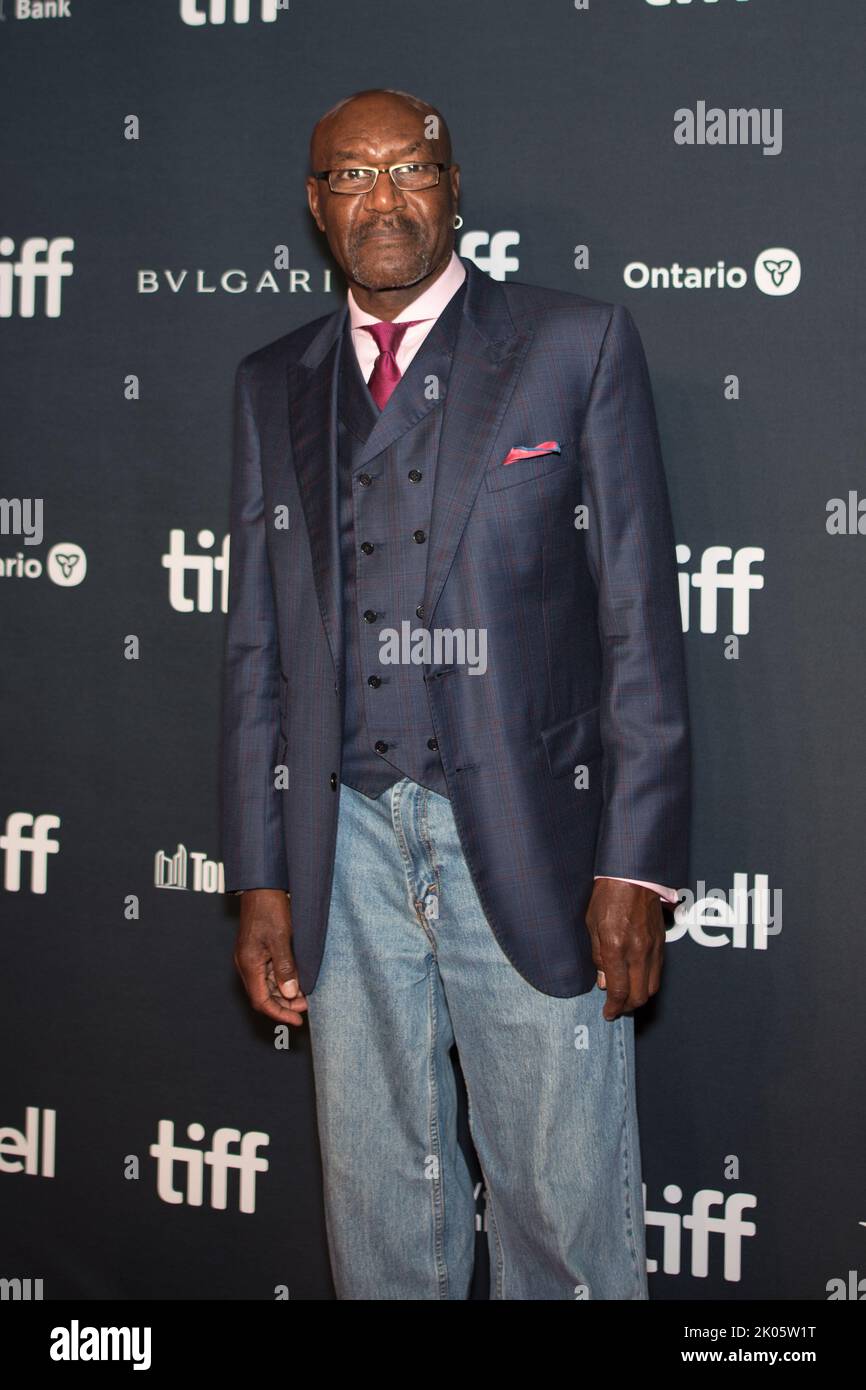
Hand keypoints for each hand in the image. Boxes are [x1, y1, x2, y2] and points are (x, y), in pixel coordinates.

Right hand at [233, 890, 307, 1025]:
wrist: (262, 886)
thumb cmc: (270, 908)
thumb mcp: (281, 938)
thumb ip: (285, 967)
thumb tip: (291, 993)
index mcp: (248, 964)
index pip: (261, 1001)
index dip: (279, 1014)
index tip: (298, 1021)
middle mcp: (246, 964)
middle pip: (263, 996)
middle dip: (285, 1004)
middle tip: (307, 1005)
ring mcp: (250, 958)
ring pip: (266, 986)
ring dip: (284, 993)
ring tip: (305, 995)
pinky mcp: (256, 951)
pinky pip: (268, 973)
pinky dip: (282, 980)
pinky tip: (297, 979)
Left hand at [584, 878, 664, 1019]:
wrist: (633, 877)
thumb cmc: (607, 897)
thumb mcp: (592, 926)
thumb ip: (598, 957)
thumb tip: (604, 982)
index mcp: (616, 948)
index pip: (619, 990)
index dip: (613, 1008)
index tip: (608, 1013)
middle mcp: (637, 952)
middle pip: (639, 996)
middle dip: (627, 1007)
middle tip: (616, 1008)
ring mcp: (653, 949)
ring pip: (652, 987)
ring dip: (639, 997)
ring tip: (626, 996)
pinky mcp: (662, 944)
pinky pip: (658, 973)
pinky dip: (647, 982)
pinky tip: (636, 979)